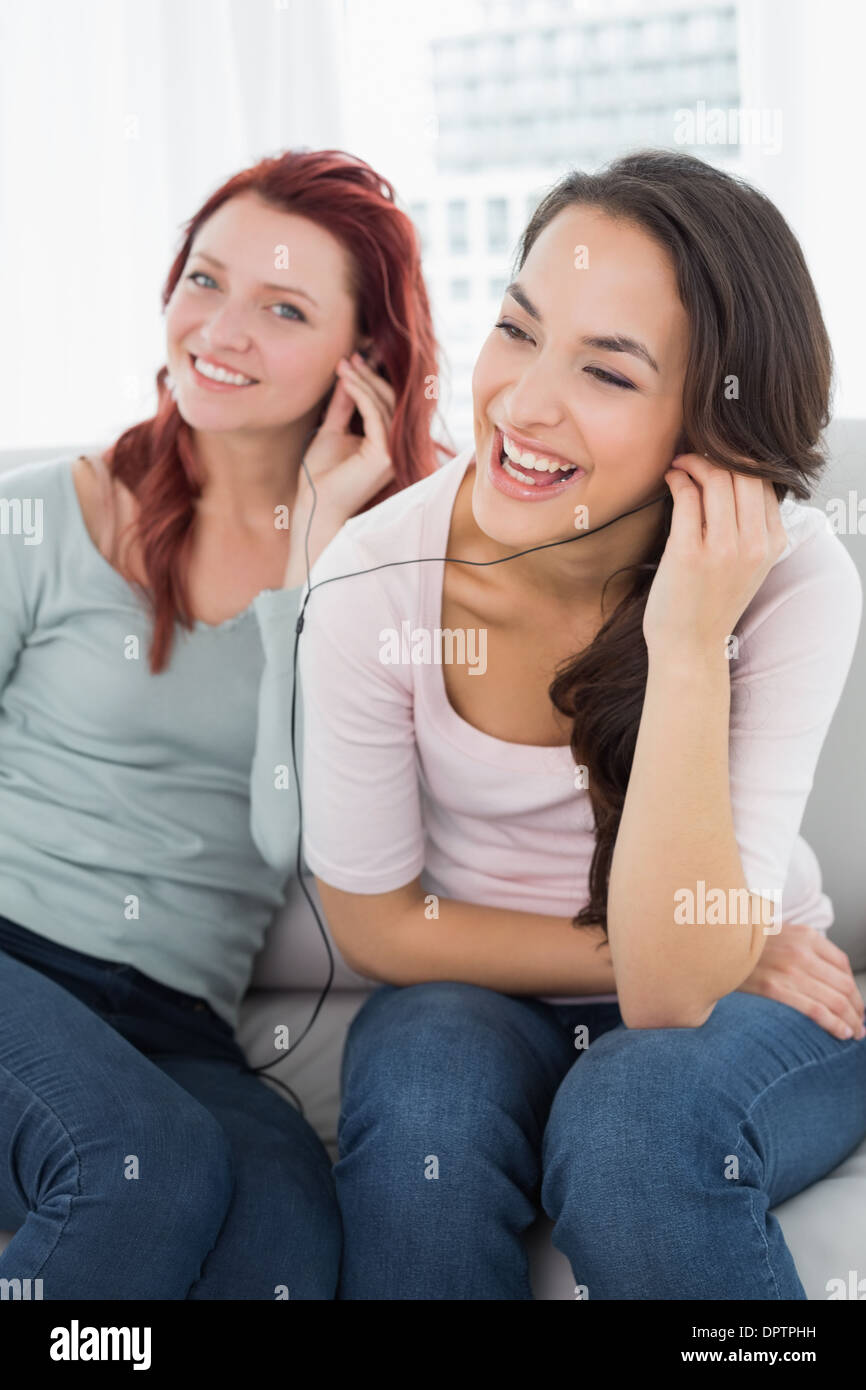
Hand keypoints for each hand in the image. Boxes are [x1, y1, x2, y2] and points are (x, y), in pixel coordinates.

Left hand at [283, 351, 396, 586]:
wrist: (314, 507)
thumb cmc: (320, 476)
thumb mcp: (331, 431)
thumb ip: (343, 407)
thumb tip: (348, 376)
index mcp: (385, 443)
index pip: (386, 403)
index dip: (371, 379)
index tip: (351, 359)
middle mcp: (394, 447)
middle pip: (390, 400)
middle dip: (369, 375)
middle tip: (349, 356)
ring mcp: (392, 452)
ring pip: (384, 404)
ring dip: (363, 381)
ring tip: (343, 365)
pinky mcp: (384, 456)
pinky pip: (376, 415)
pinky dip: (361, 394)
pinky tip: (345, 380)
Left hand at [642, 454, 787, 660]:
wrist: (690, 647)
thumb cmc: (711, 603)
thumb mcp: (748, 565)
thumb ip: (751, 528)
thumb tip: (735, 479)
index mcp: (772, 543)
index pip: (765, 481)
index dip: (740, 460)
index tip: (718, 455)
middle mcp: (753, 544)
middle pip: (744, 473)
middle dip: (718, 453)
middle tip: (695, 452)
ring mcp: (723, 549)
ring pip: (717, 478)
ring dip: (694, 461)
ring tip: (680, 463)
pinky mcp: (690, 553)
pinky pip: (688, 496)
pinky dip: (678, 478)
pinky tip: (671, 479)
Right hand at [737, 922, 865, 1040]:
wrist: (715, 948)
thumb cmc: (747, 947)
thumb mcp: (782, 935)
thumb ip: (807, 950)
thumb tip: (832, 980)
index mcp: (806, 936)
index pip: (842, 966)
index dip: (854, 990)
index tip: (856, 1004)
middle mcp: (801, 952)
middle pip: (843, 985)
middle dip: (857, 1009)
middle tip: (860, 1024)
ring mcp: (789, 970)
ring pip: (835, 1000)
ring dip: (850, 1020)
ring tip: (854, 1033)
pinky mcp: (775, 989)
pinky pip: (816, 1011)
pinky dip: (834, 1024)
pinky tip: (841, 1033)